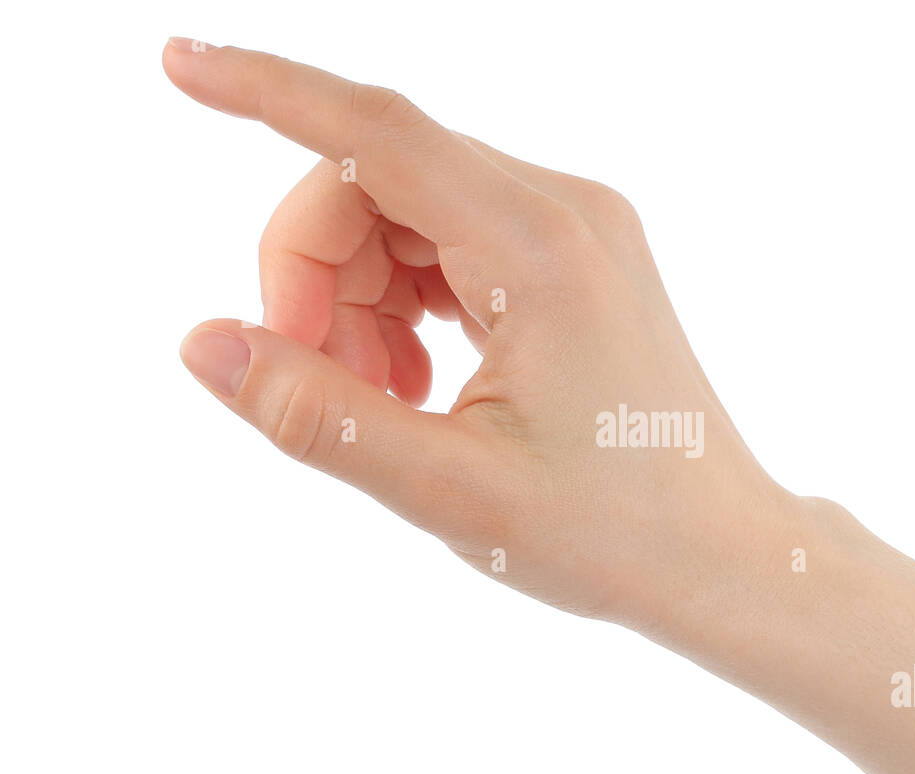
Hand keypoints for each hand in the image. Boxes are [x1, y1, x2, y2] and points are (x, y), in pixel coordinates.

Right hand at [164, 39, 796, 627]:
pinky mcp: (576, 259)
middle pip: (377, 177)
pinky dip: (405, 296)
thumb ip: (318, 415)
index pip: (376, 134)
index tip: (180, 66)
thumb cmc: (612, 532)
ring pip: (407, 208)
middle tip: (311, 381)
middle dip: (313, 269)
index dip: (268, 92)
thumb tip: (206, 344)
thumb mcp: (449, 489)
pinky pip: (452, 238)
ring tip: (375, 398)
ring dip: (356, 291)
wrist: (722, 553)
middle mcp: (566, 212)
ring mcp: (578, 230)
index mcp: (540, 251)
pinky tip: (412, 379)